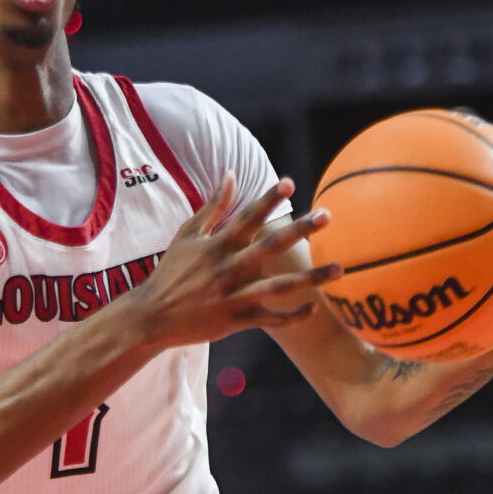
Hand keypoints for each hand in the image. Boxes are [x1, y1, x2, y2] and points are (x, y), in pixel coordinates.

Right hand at [137, 175, 339, 348]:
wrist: (152, 316)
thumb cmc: (170, 272)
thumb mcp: (187, 235)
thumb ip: (213, 206)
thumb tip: (231, 174)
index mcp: (218, 245)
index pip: (247, 217)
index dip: (268, 199)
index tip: (290, 182)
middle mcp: (229, 268)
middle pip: (271, 246)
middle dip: (300, 230)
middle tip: (328, 215)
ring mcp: (235, 295)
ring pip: (280, 286)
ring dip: (311, 278)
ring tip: (339, 269)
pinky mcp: (236, 320)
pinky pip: (270, 319)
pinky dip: (292, 316)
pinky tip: (313, 308)